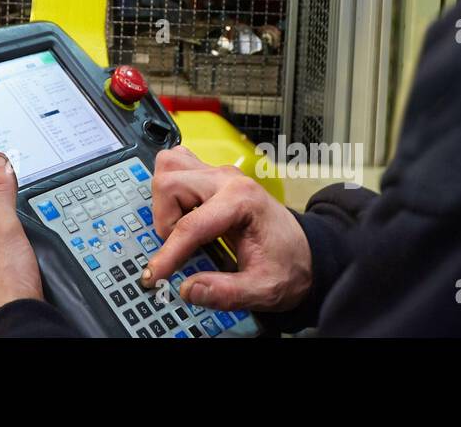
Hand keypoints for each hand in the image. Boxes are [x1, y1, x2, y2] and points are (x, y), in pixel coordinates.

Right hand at [141, 146, 311, 312]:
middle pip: (170, 183)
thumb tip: (190, 289)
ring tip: (178, 229)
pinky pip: (177, 167)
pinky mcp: (211, 177)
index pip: (191, 224)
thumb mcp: (264, 289)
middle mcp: (227, 179)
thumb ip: (227, 293)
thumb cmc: (288, 264)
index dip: (168, 254)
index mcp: (243, 200)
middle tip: (178, 249)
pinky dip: (170, 191)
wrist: (306, 252)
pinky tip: (181, 215)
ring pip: (170, 167)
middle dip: (164, 221)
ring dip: (164, 200)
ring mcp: (218, 174)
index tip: (154, 276)